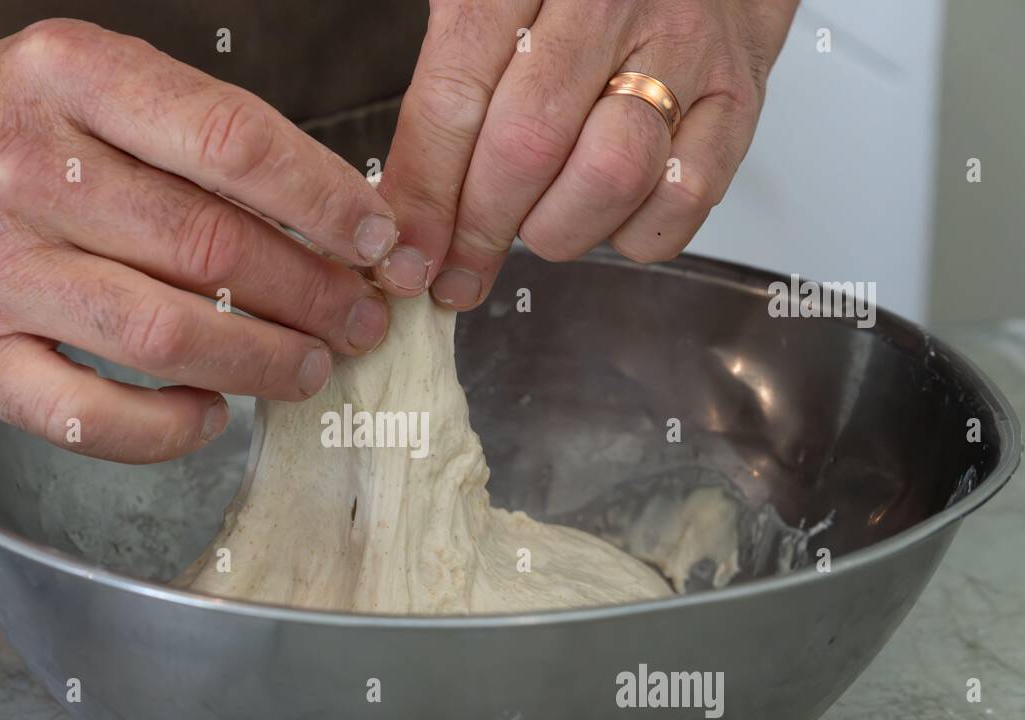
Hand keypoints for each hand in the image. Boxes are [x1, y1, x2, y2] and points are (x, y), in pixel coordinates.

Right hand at [0, 14, 397, 462]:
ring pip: (164, 335)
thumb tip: (317, 220)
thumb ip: (181, 139)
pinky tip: (213, 415)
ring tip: (311, 368)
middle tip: (360, 318)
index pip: (230, 140)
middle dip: (315, 295)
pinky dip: (172, 430)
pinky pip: (89, 418)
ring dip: (263, 362)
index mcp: (66, 78)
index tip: (379, 239)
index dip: (326, 201)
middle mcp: (23, 170)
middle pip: (211, 248)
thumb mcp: (74, 87)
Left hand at [375, 0, 797, 307]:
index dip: (424, 195)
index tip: (408, 256)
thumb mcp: (490, 4)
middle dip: (479, 230)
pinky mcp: (736, 96)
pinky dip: (633, 232)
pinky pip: (680, 200)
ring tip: (537, 223)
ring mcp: (683, 46)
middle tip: (457, 268)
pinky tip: (608, 211)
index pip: (454, 97)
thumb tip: (406, 213)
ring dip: (556, 230)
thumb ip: (445, 92)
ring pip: (610, 176)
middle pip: (526, 146)